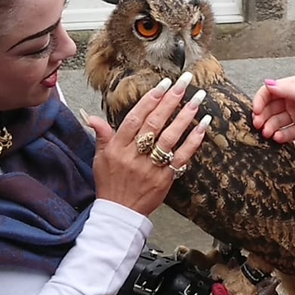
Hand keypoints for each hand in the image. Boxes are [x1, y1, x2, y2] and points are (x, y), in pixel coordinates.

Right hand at [85, 74, 209, 216]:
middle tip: (185, 82)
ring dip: (185, 116)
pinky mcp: (165, 177)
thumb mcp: (100, 158)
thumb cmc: (110, 184)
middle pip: (154, 123)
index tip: (164, 84)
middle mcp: (134, 155)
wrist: (120, 213)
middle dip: (171, 100)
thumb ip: (102, 135)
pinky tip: (203, 125)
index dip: (150, 100)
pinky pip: (181, 156)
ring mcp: (151, 166)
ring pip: (170, 137)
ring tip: (198, 98)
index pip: (135, 118)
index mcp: (118, 147)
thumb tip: (92, 116)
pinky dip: (193, 140)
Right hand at [251, 76, 294, 142]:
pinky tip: (278, 138)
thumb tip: (268, 83)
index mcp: (294, 86)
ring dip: (270, 127)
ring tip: (268, 134)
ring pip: (277, 121)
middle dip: (262, 116)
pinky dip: (281, 136)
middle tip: (258, 125)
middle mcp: (294, 99)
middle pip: (270, 108)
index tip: (255, 111)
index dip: (260, 101)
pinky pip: (287, 132)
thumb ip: (287, 90)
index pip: (270, 92)